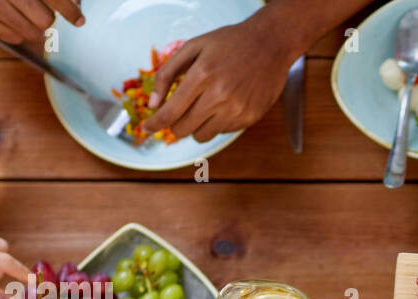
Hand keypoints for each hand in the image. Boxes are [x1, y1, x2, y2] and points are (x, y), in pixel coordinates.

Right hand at [0, 0, 83, 45]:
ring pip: (32, 34)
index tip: (80, 20)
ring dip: (32, 25)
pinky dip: (15, 29)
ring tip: (21, 11)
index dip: (70, 11)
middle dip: (46, 17)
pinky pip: (14, 38)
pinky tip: (6, 14)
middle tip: (38, 10)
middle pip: (45, 21)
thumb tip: (75, 9)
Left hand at [141, 10, 297, 142]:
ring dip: (196, 125)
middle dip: (175, 123)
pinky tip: (224, 103)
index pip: (170, 112)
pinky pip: (222, 132)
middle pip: (183, 129)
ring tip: (203, 106)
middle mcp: (220, 96)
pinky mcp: (250, 118)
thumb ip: (167, 74)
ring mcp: (237, 110)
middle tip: (178, 112)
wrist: (270, 44)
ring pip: (202, 136)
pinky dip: (216, 122)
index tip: (147, 128)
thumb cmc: (229, 43)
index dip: (154, 123)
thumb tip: (153, 104)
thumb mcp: (193, 47)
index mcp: (202, 75)